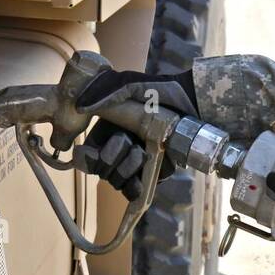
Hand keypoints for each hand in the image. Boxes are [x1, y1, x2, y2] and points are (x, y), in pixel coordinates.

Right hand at [75, 69, 196, 198]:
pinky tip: (144, 173)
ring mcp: (136, 163)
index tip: (97, 149)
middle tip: (129, 142)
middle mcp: (119, 149)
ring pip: (117, 182)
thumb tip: (81, 106)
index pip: (87, 155)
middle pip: (101, 171)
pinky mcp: (154, 174)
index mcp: (107, 130)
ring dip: (127, 168)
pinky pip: (136, 191)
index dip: (89, 156)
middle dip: (113, 158)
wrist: (193, 104)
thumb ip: (105, 89)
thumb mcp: (130, 83)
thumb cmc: (162, 91)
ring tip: (143, 152)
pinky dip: (137, 185)